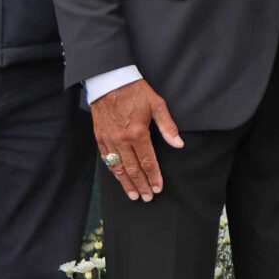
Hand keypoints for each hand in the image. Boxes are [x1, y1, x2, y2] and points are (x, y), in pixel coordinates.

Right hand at [92, 79, 182, 202]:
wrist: (109, 80)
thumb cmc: (135, 90)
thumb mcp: (157, 104)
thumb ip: (167, 127)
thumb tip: (178, 144)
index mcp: (138, 133)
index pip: (148, 162)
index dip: (154, 177)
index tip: (158, 188)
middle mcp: (122, 140)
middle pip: (133, 169)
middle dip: (141, 185)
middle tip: (147, 198)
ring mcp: (109, 140)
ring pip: (118, 167)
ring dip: (126, 183)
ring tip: (133, 195)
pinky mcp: (100, 137)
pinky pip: (106, 159)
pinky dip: (113, 170)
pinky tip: (118, 178)